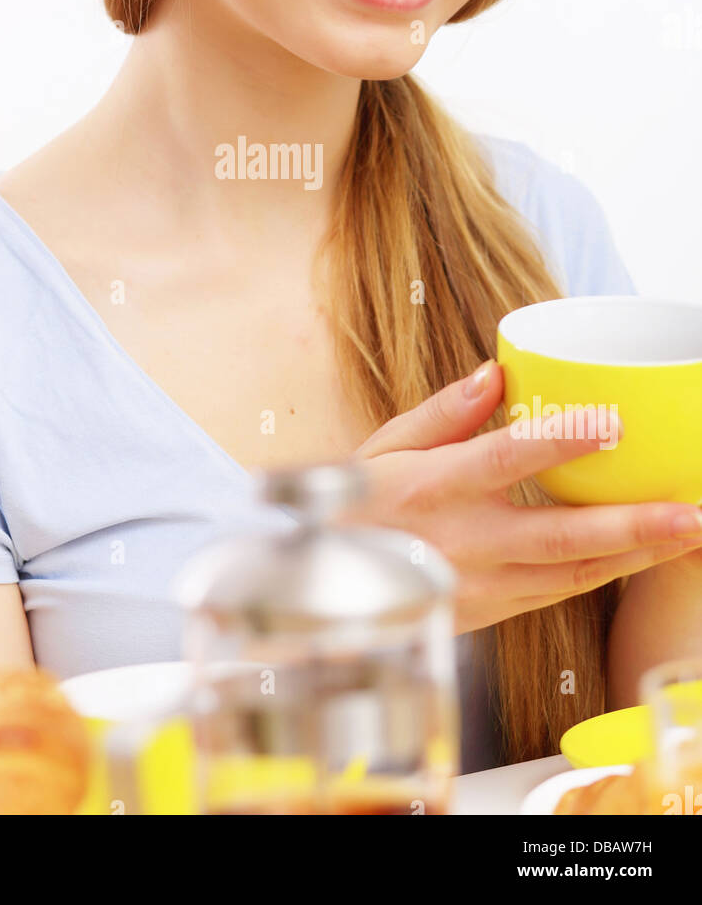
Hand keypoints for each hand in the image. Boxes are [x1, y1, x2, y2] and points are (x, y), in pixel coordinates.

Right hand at [347, 361, 701, 635]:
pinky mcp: (489, 614)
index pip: (505, 460)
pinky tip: (640, 555)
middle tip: (689, 512)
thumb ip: (441, 413)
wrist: (322, 590)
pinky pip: (556, 594)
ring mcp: (477, 587)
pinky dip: (603, 575)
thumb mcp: (381, 448)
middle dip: (632, 527)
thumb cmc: (353, 508)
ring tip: (686, 536)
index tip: (614, 422)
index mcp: (430, 489)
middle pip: (558, 537)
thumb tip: (495, 373)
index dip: (561, 441)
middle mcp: (460, 543)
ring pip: (569, 578)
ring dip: (635, 558)